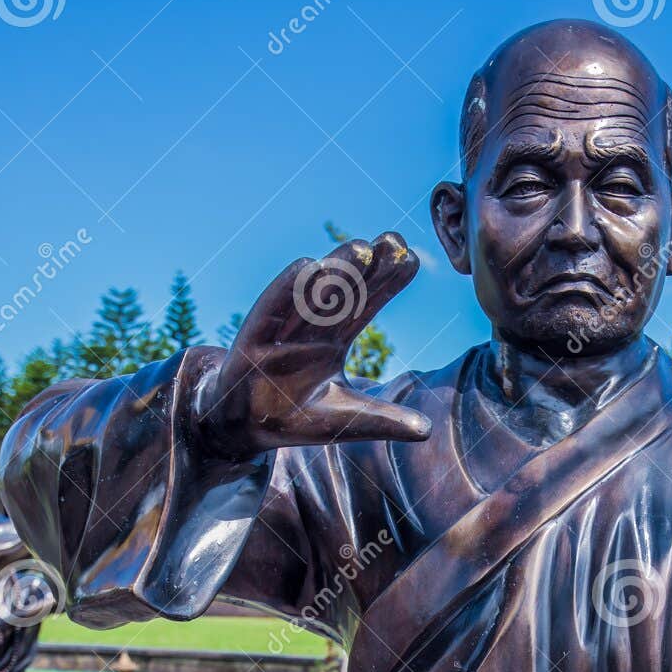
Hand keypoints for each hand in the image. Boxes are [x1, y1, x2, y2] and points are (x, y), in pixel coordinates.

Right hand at [198, 234, 430, 457]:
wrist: (244, 427)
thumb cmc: (296, 416)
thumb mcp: (345, 420)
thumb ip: (383, 421)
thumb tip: (427, 430)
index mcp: (335, 339)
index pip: (366, 304)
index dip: (388, 282)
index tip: (412, 259)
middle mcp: (311, 327)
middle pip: (343, 291)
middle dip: (367, 267)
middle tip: (393, 240)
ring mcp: (283, 330)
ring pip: (312, 295)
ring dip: (335, 271)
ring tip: (361, 249)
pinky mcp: (253, 339)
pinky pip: (271, 309)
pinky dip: (286, 289)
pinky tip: (306, 266)